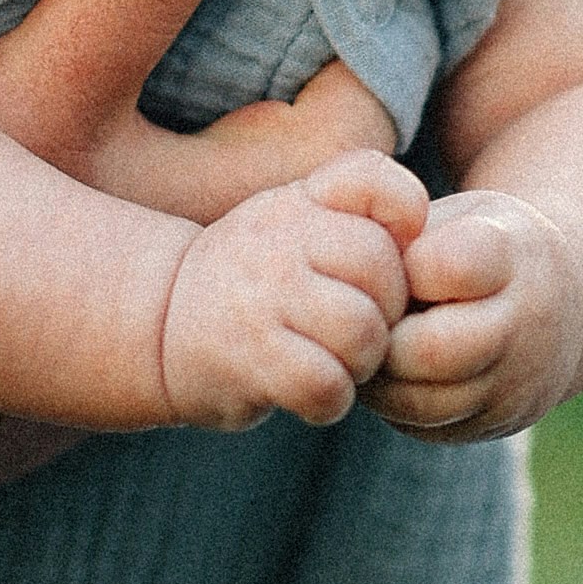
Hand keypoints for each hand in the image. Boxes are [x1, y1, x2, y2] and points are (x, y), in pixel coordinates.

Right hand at [155, 150, 425, 428]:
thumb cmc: (253, 278)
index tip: (388, 256)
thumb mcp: (294, 219)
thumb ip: (357, 210)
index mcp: (300, 201)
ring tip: (335, 362)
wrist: (159, 323)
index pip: (377, 182)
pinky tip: (310, 392)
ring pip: (363, 332)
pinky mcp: (250, 358)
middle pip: (383, 271)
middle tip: (358, 330)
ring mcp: (263, 298)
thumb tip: (424, 227)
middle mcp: (280, 240)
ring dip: (361, 362)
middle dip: (387, 312)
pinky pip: (327, 384)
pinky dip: (330, 401)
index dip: (406, 219)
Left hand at [365, 189, 582, 438]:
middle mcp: (525, 326)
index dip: (404, 267)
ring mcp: (514, 385)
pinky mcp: (492, 426)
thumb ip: (408, 233)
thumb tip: (352, 273)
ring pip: (417, 399)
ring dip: (379, 374)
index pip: (447, 267)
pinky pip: (421, 425)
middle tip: (364, 316)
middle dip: (383, 334)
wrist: (559, 309)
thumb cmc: (484, 250)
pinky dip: (393, 399)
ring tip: (376, 342)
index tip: (398, 264)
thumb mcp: (458, 217)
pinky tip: (393, 368)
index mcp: (513, 255)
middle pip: (430, 350)